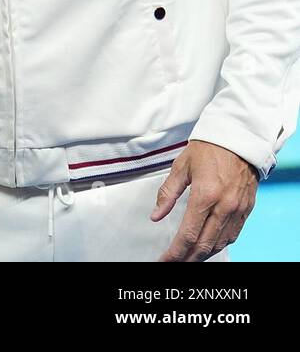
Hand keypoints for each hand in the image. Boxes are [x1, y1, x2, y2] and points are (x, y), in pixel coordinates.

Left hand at [151, 141, 257, 260]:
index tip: (164, 260)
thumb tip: (156, 216)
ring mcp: (237, 209)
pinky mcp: (246, 209)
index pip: (188, 235)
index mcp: (205, 196)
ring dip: (204, 255)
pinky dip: (220, 244)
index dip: (175, 252)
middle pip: (205, 244)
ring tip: (188, 258)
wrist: (238, 138)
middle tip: (174, 263)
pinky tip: (209, 246)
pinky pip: (233, 234)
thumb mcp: (180, 168)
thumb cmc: (207, 149)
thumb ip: (167, 194)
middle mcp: (224, 207)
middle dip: (187, 258)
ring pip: (220, 243)